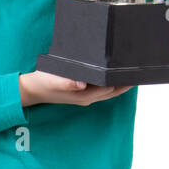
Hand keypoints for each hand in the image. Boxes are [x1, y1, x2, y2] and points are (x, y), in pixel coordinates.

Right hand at [20, 69, 134, 107]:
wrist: (30, 90)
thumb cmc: (42, 84)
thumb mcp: (53, 80)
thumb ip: (66, 82)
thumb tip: (82, 84)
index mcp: (84, 96)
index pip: (110, 90)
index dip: (123, 83)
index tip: (134, 73)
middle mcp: (87, 97)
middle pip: (113, 91)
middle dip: (125, 83)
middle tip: (138, 70)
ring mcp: (84, 96)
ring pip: (108, 91)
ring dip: (119, 83)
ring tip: (129, 72)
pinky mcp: (80, 91)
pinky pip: (100, 88)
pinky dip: (108, 82)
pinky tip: (110, 74)